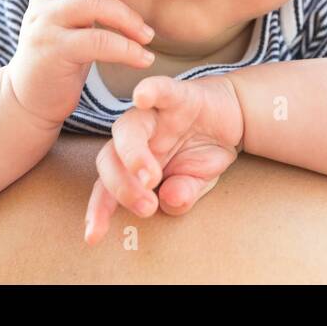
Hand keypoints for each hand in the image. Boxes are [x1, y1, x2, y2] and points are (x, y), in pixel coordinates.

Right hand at [6, 0, 156, 128]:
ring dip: (127, 17)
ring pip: (91, 2)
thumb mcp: (64, 20)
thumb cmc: (57, 55)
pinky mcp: (55, 51)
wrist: (28, 100)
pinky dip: (126, 48)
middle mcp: (43, 2)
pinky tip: (144, 56)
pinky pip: (98, 41)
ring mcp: (46, 25)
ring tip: (148, 36)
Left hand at [83, 75, 243, 244]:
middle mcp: (135, 138)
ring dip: (133, 155)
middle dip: (121, 188)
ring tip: (150, 177)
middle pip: (108, 158)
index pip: (107, 187)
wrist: (232, 114)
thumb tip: (170, 201)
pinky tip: (143, 96)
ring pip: (127, 130)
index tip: (94, 236)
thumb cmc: (203, 149)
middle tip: (145, 207)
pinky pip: (159, 89)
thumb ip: (182, 195)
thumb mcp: (196, 184)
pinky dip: (150, 91)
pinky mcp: (176, 95)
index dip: (99, 210)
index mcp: (133, 164)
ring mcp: (153, 115)